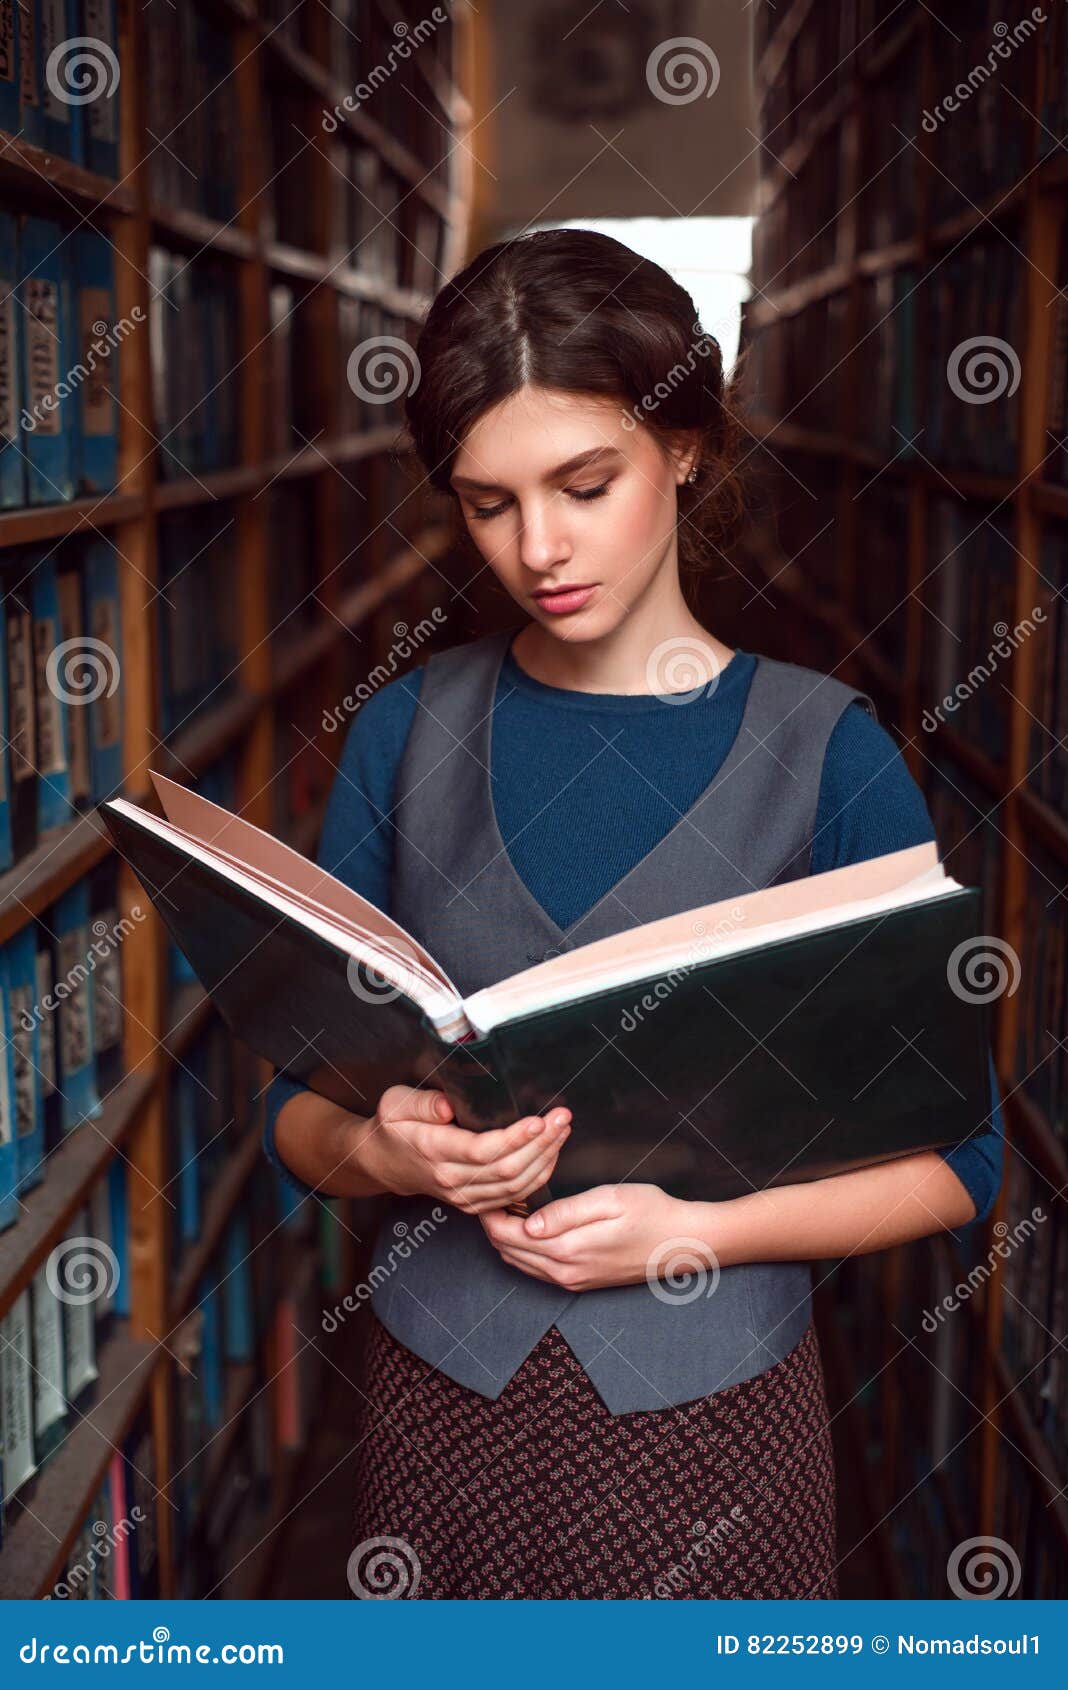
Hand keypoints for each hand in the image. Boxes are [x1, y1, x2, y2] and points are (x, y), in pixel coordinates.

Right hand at [361, 1083, 570, 1213]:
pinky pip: (514, 1196)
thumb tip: (448, 1106)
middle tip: (563, 1118)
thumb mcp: (395, 1104)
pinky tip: (551, 1153)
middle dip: (541, 1143)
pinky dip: (539, 1176)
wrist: (384, 1163)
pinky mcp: (475, 1204)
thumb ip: (422, 1103)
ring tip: (563, 1130)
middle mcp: (452, 1180)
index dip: (515, 1138)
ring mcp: (465, 1196)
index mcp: (434, 1152)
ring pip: (516, 1186)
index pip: (482, 1151)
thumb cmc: (393, 1127)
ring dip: (545, 1158)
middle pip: (507, 1170)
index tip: (539, 1119)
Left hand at [480, 1183, 714, 1290]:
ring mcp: (571, 1281)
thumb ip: (566, 1212)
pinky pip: (536, 1269)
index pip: (506, 1234)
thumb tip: (529, 1223)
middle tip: (492, 1189)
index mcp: (567, 1249)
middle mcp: (563, 1272)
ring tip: (508, 1202)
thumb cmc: (652, 1213)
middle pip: (506, 1250)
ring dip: (505, 1235)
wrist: (683, 1243)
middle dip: (492, 1221)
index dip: (490, 1209)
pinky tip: (530, 1224)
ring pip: (518, 1261)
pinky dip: (522, 1248)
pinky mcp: (579, 1282)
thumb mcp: (610, 1200)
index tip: (488, 1184)